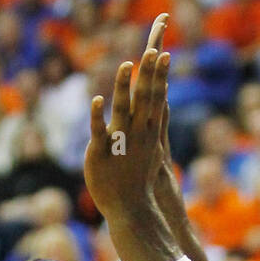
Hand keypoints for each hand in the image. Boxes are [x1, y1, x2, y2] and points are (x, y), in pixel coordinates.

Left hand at [84, 16, 169, 222]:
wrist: (130, 209)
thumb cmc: (139, 180)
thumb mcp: (152, 151)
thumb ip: (154, 127)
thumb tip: (160, 109)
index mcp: (149, 132)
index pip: (156, 98)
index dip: (158, 76)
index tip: (163, 54)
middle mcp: (138, 134)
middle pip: (144, 99)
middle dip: (148, 74)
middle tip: (152, 51)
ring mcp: (120, 143)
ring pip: (123, 111)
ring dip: (124, 88)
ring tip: (126, 66)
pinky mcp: (100, 153)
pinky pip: (99, 132)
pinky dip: (98, 116)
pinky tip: (96, 100)